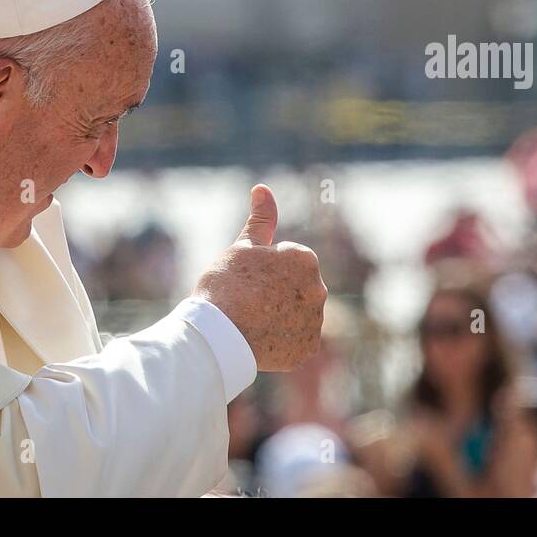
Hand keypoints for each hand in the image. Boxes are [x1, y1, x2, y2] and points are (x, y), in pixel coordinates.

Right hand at [193, 184, 325, 370]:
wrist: (217, 333)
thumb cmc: (226, 285)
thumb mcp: (242, 247)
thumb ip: (261, 219)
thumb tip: (263, 188)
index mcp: (306, 258)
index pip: (286, 263)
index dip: (263, 271)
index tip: (248, 281)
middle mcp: (319, 288)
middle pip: (295, 289)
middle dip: (276, 294)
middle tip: (248, 303)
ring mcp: (315, 321)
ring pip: (297, 316)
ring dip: (280, 318)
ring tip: (252, 322)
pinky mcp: (308, 348)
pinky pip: (296, 342)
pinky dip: (282, 343)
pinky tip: (261, 340)